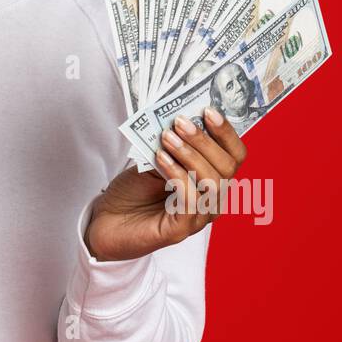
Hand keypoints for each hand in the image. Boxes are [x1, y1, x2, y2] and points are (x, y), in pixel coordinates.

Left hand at [86, 107, 247, 260]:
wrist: (107, 220)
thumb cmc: (134, 190)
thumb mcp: (156, 159)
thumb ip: (173, 144)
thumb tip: (184, 117)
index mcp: (211, 179)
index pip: (235, 156)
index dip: (226, 132)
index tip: (208, 110)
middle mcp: (212, 200)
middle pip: (227, 168)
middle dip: (204, 141)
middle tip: (180, 122)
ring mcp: (198, 217)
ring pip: (212, 184)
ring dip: (190, 155)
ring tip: (167, 138)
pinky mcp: (179, 230)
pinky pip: (191, 202)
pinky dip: (178, 175)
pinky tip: (161, 159)